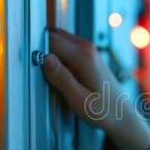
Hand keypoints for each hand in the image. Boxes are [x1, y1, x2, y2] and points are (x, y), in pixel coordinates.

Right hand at [42, 28, 149, 149]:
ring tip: (43, 70)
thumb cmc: (103, 111)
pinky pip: (65, 45)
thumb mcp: (79, 100)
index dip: (35, 48)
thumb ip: (61, 78)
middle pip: (53, 34)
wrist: (122, 115)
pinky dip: (56, 52)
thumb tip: (44, 58)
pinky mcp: (88, 54)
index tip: (27, 61)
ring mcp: (89, 49)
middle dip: (40, 46)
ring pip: (58, 38)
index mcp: (83, 56)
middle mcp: (86, 48)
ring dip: (47, 48)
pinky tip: (55, 71)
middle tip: (32, 65)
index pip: (50, 40)